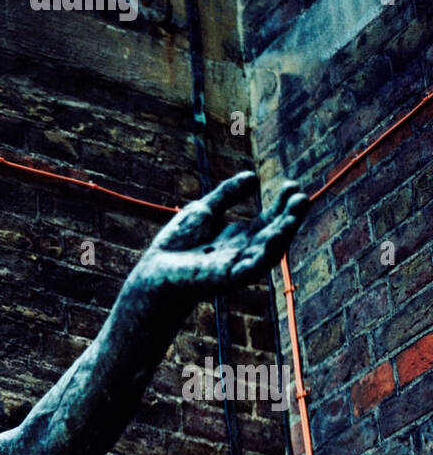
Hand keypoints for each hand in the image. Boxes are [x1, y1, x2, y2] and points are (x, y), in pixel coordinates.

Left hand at [136, 173, 307, 296]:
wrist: (154, 271)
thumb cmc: (176, 244)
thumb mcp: (205, 210)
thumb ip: (227, 194)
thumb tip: (253, 176)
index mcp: (241, 237)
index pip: (270, 219)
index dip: (283, 203)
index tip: (291, 184)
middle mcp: (244, 252)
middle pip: (275, 233)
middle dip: (290, 216)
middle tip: (301, 195)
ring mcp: (238, 265)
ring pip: (270, 250)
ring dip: (286, 231)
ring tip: (297, 211)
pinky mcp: (228, 278)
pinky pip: (253, 266)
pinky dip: (266, 252)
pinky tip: (275, 236)